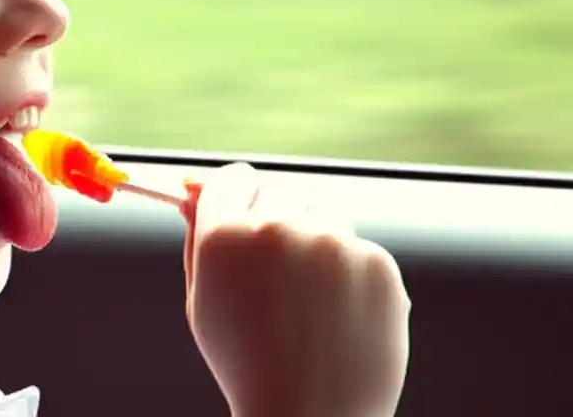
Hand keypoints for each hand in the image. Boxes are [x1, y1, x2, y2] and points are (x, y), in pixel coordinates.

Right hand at [182, 165, 410, 416]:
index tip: (243, 208)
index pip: (235, 178)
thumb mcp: (203, 301)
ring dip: (315, 246)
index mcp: (224, 234)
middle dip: (275, 222)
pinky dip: (349, 275)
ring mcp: (333, 242)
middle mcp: (278, 227)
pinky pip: (359, 250)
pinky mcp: (377, 263)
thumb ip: (198, 239)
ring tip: (306, 304)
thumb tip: (196, 193)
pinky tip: (337, 316)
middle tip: (274, 275)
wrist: (308, 416)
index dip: (237, 195)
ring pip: (323, 218)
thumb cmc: (246, 365)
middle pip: (279, 194)